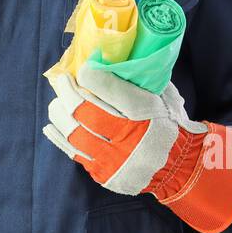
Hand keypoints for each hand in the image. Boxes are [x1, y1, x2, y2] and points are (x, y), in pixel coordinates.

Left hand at [43, 64, 207, 198]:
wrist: (179, 167)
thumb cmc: (169, 124)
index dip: (92, 76)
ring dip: (59, 115)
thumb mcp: (165, 97)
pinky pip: (76, 154)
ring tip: (56, 103)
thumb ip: (142, 79)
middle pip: (86, 112)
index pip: (112, 91)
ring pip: (75, 135)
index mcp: (147, 115)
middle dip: (68, 93)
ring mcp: (116, 161)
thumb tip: (112, 58)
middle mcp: (130, 139)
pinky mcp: (105, 174)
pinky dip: (61, 138)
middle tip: (62, 81)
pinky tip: (52, 126)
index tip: (81, 68)